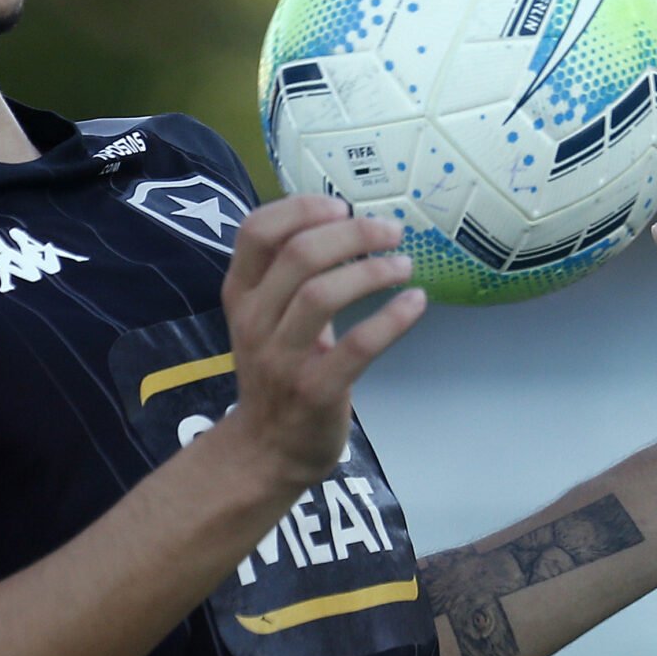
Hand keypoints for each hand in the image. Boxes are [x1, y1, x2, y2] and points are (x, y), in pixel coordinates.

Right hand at [219, 195, 427, 488]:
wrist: (266, 448)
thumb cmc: (276, 368)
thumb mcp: (266, 316)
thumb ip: (289, 272)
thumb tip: (344, 220)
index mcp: (241, 294)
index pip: (255, 231)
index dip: (300, 208)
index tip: (341, 206)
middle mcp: (255, 321)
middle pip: (299, 255)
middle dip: (352, 234)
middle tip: (391, 232)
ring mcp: (282, 358)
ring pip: (323, 295)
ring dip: (372, 272)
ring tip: (403, 266)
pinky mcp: (315, 390)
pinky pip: (357, 346)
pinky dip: (392, 319)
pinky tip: (415, 302)